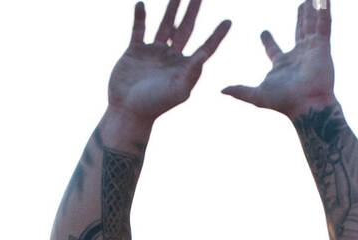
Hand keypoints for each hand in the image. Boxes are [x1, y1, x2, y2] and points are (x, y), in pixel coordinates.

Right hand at [108, 0, 230, 123]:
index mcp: (184, 68)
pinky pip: (139, 29)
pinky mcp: (134, 51)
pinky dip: (140, 17)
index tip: (229, 21)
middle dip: (193, 11)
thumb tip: (205, 54)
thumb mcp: (178, 90)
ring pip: (165, 24)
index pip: (205, 47)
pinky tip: (141, 4)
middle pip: (185, 29)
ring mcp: (153, 53)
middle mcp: (171, 58)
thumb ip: (192, 73)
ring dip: (171, 8)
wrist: (127, 111)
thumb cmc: (154, 105)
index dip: (217, 35)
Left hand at [222, 0, 335, 116]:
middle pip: (298, 31)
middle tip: (301, 4)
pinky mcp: (323, 46)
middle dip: (300, 18)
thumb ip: (240, 91)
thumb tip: (221, 90)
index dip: (267, 40)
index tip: (263, 32)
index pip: (273, 49)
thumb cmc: (284, 102)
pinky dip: (324, 9)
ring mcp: (311, 50)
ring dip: (311, 10)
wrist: (307, 105)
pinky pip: (324, 23)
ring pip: (311, 24)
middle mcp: (298, 55)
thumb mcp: (257, 96)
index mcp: (282, 65)